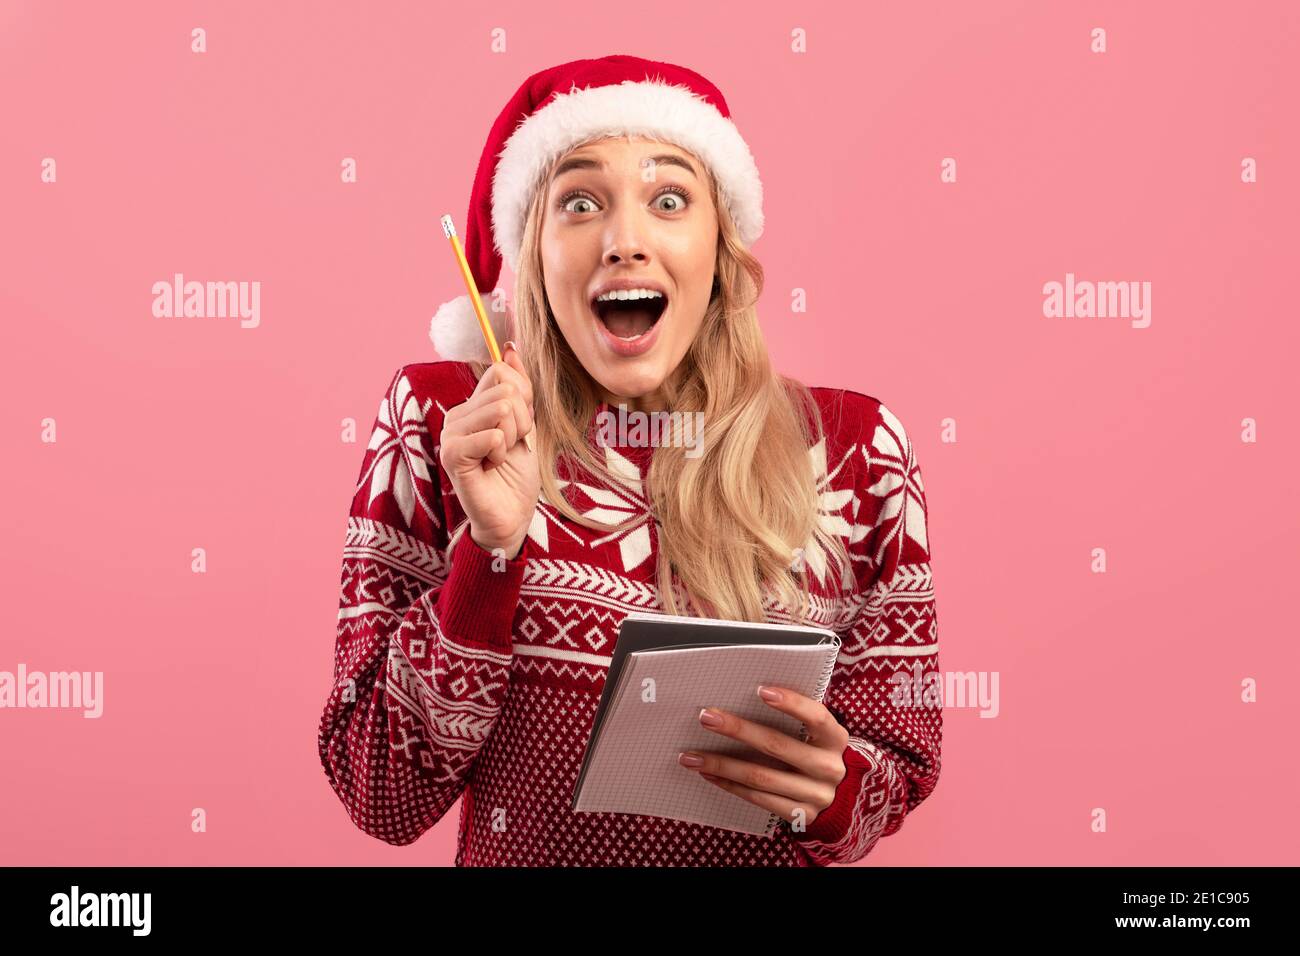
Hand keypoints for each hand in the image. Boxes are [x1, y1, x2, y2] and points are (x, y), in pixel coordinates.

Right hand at [439, 343, 538, 558]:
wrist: (510, 517)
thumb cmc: (515, 476)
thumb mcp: (525, 424)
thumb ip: (518, 388)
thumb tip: (510, 347)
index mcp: (473, 406)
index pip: (501, 372)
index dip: (523, 398)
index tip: (520, 426)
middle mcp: (457, 415)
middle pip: (505, 390)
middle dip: (521, 421)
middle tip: (511, 447)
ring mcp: (450, 433)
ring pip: (501, 410)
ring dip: (513, 438)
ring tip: (500, 457)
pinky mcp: (451, 455)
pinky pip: (492, 435)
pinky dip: (501, 453)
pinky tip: (490, 467)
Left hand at [677, 685, 848, 831]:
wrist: (840, 798)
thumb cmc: (817, 752)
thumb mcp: (817, 735)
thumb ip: (794, 718)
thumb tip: (747, 694)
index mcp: (835, 738)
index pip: (816, 716)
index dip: (791, 703)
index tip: (761, 690)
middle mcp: (829, 767)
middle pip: (777, 746)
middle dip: (737, 730)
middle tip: (706, 717)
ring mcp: (816, 794)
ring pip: (761, 777)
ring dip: (722, 765)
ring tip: (691, 756)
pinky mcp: (800, 815)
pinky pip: (758, 799)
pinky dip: (730, 785)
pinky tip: (709, 774)